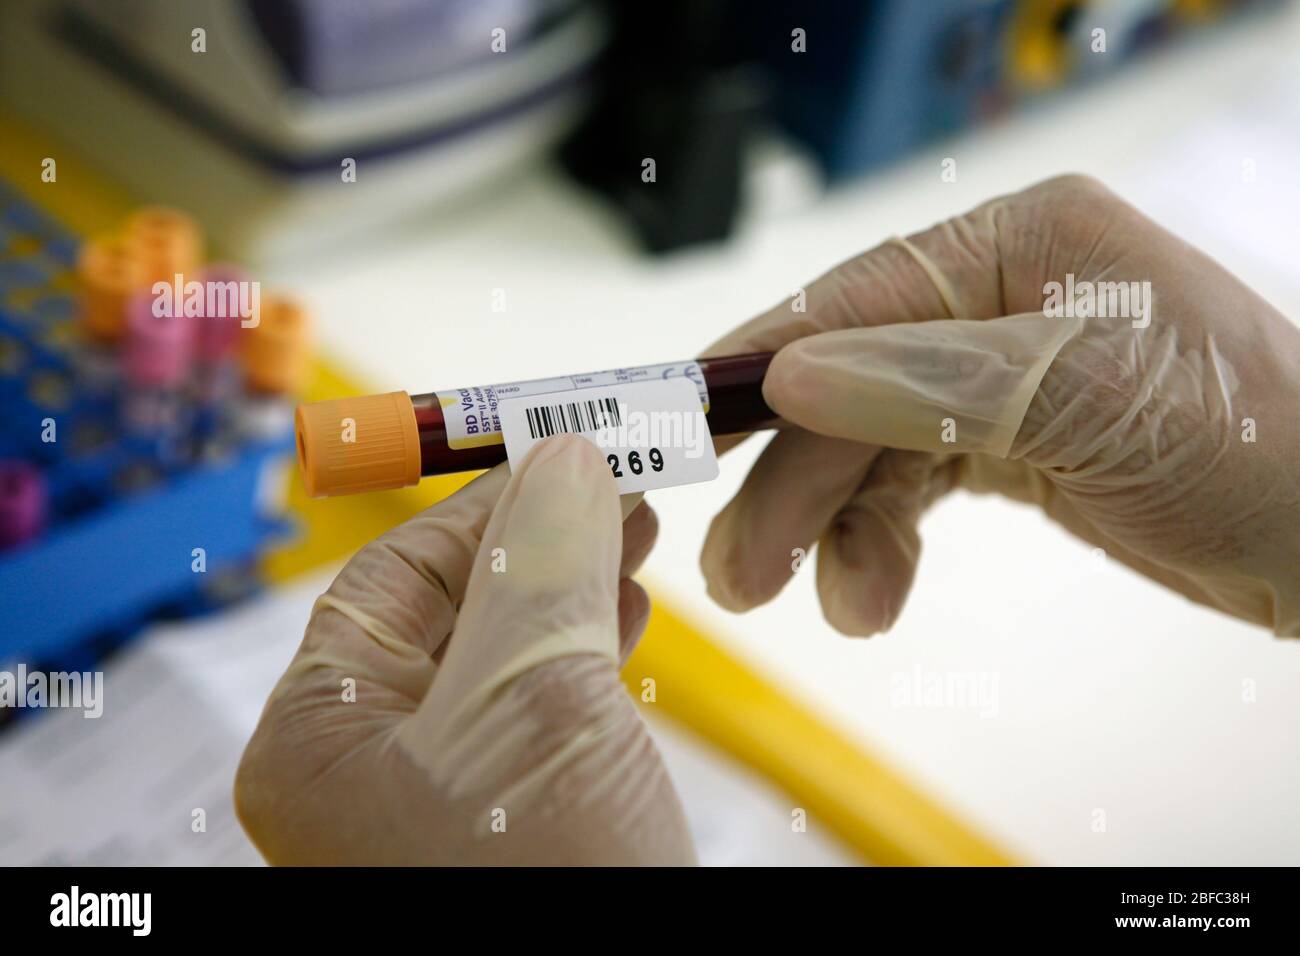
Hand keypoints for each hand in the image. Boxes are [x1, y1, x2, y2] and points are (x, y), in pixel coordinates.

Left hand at [236, 435, 695, 863]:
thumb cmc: (545, 880)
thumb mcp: (533, 699)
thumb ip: (539, 565)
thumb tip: (561, 457)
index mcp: (322, 737)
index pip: (394, 578)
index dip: (483, 505)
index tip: (563, 450)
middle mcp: (367, 769)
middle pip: (450, 610)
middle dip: (537, 539)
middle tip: (615, 482)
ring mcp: (441, 803)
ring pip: (501, 656)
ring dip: (568, 586)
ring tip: (634, 536)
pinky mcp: (513, 824)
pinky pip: (536, 712)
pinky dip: (582, 651)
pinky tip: (622, 616)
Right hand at [702, 175, 1299, 636]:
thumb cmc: (1257, 448)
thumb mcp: (1090, 404)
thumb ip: (928, 382)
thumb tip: (788, 375)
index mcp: (1021, 245)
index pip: (852, 301)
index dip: (757, 368)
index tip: (681, 429)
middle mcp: (998, 298)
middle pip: (845, 387)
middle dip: (793, 484)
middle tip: (743, 572)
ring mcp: (998, 373)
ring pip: (866, 447)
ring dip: (833, 528)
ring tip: (830, 602)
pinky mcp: (1005, 441)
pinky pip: (906, 486)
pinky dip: (879, 541)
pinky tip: (872, 590)